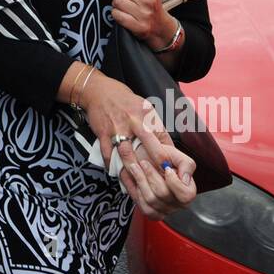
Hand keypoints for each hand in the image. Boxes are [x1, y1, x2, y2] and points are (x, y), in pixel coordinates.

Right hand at [78, 72, 195, 216]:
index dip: (169, 153)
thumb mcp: (145, 108)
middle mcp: (134, 120)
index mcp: (147, 114)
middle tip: (164, 178)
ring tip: (140, 182)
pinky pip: (108, 153)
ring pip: (127, 152)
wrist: (100, 91)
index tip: (173, 168)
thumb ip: (155, 127)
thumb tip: (169, 147)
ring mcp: (118, 127)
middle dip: (157, 161)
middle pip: (149, 143)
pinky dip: (112, 165)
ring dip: (134, 169)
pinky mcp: (103, 133)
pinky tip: (116, 174)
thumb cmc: (126, 102)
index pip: (162, 135)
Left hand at [112, 0, 176, 48]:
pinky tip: (124, 15)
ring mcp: (144, 14)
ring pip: (116, 2)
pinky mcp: (138, 26)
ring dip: (117, 5)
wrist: (160, 26)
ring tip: (126, 8)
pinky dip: (117, 15)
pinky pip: (116, 15)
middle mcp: (148, 0)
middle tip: (127, 1)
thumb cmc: (153, 3)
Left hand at [117, 135, 197, 221]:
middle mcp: (179, 203)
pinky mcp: (154, 213)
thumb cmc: (165, 157)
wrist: (149, 159)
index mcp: (188, 190)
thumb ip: (186, 164)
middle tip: (144, 162)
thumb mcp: (177, 155)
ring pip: (151, 200)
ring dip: (141, 181)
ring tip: (135, 167)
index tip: (166, 169)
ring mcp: (166, 210)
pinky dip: (138, 192)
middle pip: (163, 194)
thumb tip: (185, 178)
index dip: (174, 183)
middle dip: (151, 176)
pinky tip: (136, 181)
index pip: (186, 195)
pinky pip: (145, 208)